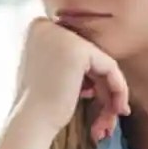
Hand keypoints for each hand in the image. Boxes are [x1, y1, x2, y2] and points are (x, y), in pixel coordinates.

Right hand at [13, 17, 130, 142]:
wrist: (30, 122)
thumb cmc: (38, 107)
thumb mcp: (50, 72)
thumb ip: (68, 61)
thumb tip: (96, 64)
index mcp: (38, 28)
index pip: (77, 49)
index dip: (87, 76)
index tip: (88, 98)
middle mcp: (48, 26)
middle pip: (90, 57)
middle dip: (101, 88)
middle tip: (106, 116)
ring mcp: (63, 36)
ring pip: (102, 64)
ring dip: (109, 94)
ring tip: (107, 122)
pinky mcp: (79, 50)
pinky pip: (110, 68)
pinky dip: (117, 90)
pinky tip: (117, 109)